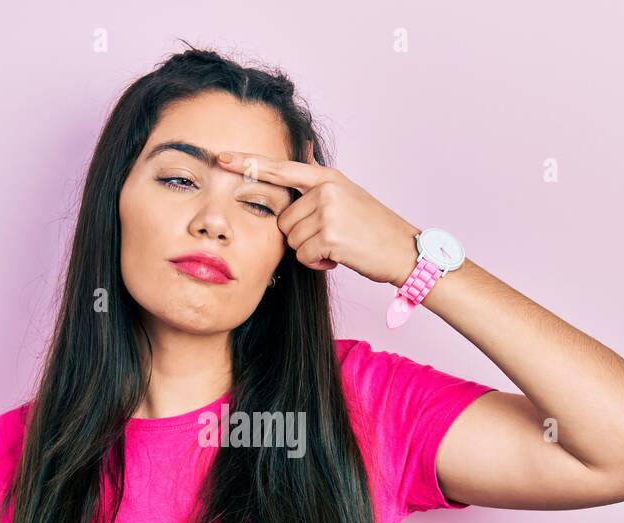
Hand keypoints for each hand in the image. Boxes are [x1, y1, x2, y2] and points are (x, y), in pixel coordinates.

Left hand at [216, 144, 419, 286]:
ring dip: (310, 250)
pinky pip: (303, 256)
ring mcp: (328, 211)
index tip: (220, 158)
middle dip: (300, 235)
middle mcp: (325, 189)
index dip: (247, 164)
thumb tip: (294, 163)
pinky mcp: (330, 235)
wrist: (403, 250)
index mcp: (327, 177)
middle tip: (331, 237)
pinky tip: (339, 257)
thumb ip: (317, 187)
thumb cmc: (373, 229)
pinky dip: (317, 263)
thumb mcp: (347, 196)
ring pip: (291, 240)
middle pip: (282, 219)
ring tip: (338, 245)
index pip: (279, 168)